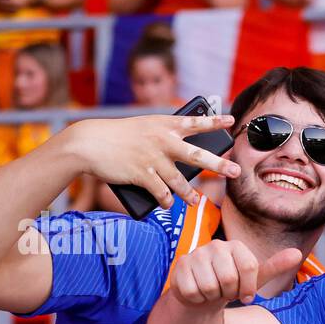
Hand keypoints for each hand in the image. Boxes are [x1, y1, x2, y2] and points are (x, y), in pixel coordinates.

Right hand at [63, 113, 239, 210]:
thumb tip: (184, 164)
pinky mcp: (142, 175)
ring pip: (181, 182)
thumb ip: (164, 140)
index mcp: (163, 125)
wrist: (88, 142)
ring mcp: (153, 159)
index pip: (194, 122)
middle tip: (236, 172)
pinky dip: (166, 201)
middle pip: (198, 156)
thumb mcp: (143, 129)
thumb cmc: (117, 136)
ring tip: (195, 202)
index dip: (214, 121)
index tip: (231, 120)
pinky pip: (162, 194)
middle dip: (220, 165)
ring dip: (189, 195)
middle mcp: (162, 141)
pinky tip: (168, 204)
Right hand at [170, 239, 306, 306]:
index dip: (248, 287)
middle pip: (229, 278)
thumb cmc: (231, 286)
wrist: (203, 295)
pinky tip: (198, 293)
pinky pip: (193, 291)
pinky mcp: (179, 267)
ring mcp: (195, 255)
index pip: (250, 267)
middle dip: (229, 293)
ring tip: (212, 291)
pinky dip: (198, 299)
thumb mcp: (256, 278)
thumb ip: (275, 266)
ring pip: (210, 286)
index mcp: (235, 246)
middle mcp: (215, 246)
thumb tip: (297, 253)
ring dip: (213, 297)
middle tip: (225, 292)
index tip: (245, 294)